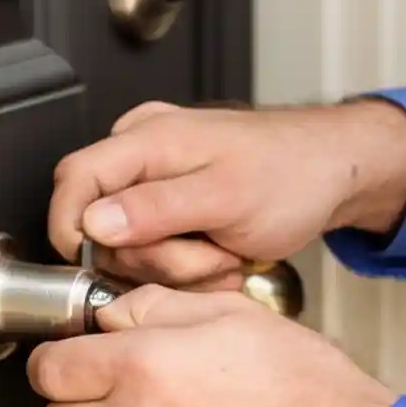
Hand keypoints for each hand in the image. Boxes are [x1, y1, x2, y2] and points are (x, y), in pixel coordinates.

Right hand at [49, 100, 405, 289]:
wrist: (334, 175)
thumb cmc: (292, 174)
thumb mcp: (226, 198)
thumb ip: (156, 209)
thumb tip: (94, 222)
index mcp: (146, 139)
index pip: (72, 180)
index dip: (71, 230)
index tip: (94, 267)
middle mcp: (143, 154)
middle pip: (102, 226)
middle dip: (156, 258)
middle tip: (207, 256)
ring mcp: (157, 180)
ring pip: (132, 248)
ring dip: (179, 267)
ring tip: (224, 253)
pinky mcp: (172, 207)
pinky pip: (158, 251)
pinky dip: (190, 265)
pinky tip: (222, 255)